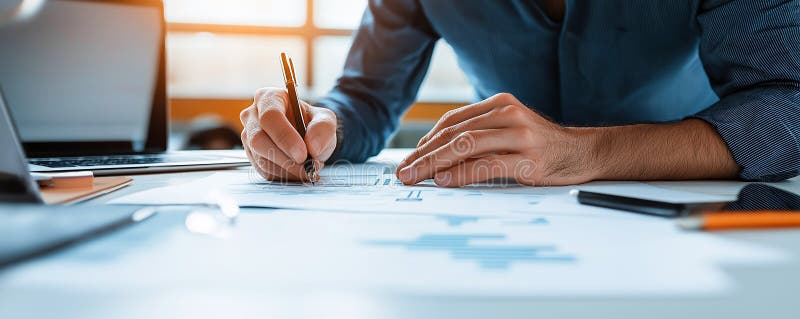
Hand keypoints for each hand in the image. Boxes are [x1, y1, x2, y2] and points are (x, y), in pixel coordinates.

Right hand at [240, 87, 336, 180]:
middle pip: (259, 140)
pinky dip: (284, 176)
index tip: (302, 154)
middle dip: (285, 158)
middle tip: (308, 168)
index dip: (285, 137)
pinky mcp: (251, 155)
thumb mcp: (326, 119)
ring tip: (309, 170)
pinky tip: (299, 173)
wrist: (309, 138)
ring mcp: (249, 136)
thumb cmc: (313, 124)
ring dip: (287, 170)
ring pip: (261, 158)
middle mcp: (253, 115)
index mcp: (269, 97)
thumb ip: (323, 128)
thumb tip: (312, 147)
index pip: (270, 116)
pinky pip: (263, 171)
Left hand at [396, 93, 596, 186]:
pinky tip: (444, 180)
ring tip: (416, 177)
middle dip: (424, 155)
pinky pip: (487, 166)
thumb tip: (436, 156)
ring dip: (435, 164)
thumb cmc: (541, 145)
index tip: (409, 159)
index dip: (426, 141)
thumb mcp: (510, 129)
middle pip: (454, 134)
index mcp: (500, 104)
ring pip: (466, 147)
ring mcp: (520, 136)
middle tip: (404, 172)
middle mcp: (509, 115)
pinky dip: (461, 174)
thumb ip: (479, 135)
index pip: (452, 122)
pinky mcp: (529, 160)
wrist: (584, 152)